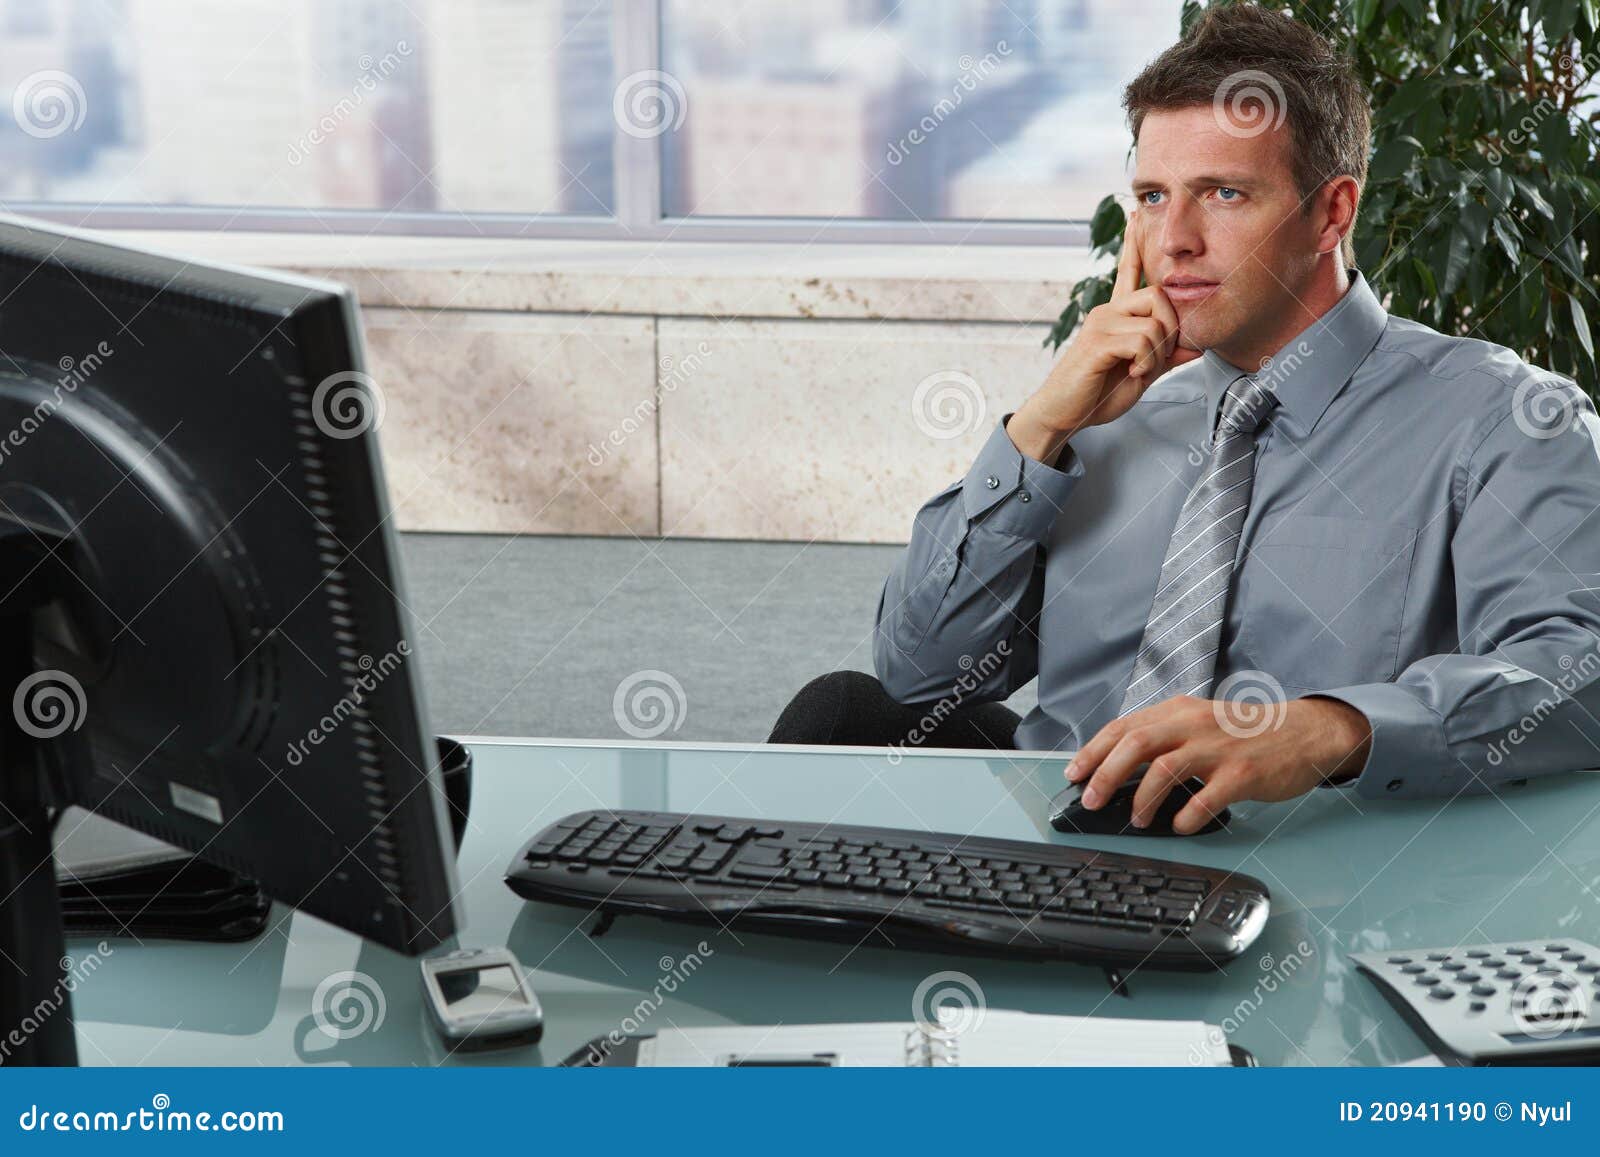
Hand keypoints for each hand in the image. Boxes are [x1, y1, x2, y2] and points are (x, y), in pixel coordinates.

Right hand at [1008, 210, 1202, 461]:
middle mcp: (1106, 311)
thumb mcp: (1142, 373)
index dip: (1132, 243)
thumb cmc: (1097, 394)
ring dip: (1157, 354)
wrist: (1064, 414)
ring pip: (1154, 322)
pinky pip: (1142, 342)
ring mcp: (1101, 324)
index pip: (1127, 271)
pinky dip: (1145, 363)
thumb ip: (1167, 356)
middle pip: (1158, 295)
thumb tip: (1196, 346)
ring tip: (1138, 371)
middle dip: (1171, 328)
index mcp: (1114, 315)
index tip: (1134, 214)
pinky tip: (1130, 374)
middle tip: (1158, 357)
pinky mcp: (1097, 342)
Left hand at [1062, 694, 1372, 834]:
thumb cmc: (1245, 734)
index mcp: (1178, 711)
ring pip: (1166, 768)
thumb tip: (1118, 766)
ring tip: (1137, 819)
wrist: (1303, 732)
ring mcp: (1219, 748)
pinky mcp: (1244, 772)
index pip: (1124, 727)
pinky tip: (1180, 826)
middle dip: (1107, 774)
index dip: (1094, 751)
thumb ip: (1164, 738)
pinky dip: (1188, 815)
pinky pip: (1208, 797)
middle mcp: (1194, 724)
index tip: (1074, 773)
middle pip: (1137, 744)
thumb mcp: (1199, 722)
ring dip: (1143, 798)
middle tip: (1091, 800)